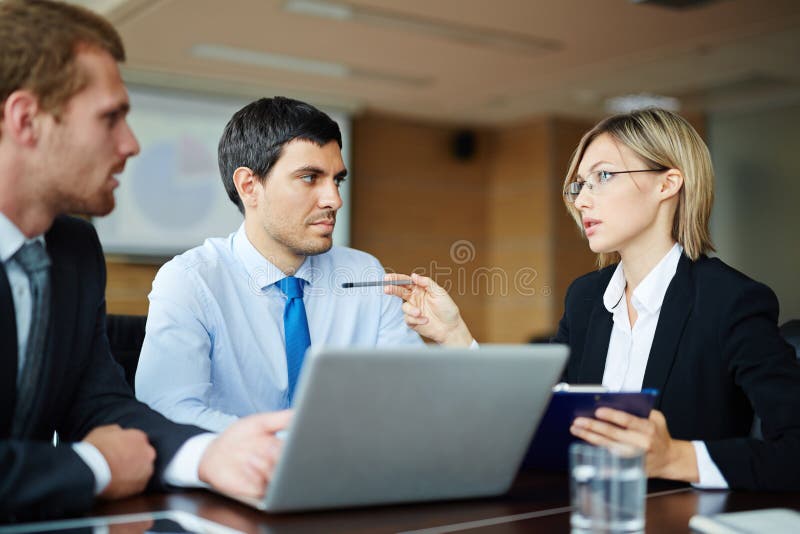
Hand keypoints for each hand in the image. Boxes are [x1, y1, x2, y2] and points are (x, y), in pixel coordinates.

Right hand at [82, 424, 155, 499]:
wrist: (91, 470)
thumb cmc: (95, 449)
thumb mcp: (104, 431)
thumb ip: (117, 431)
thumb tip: (118, 433)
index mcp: (140, 437)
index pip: (139, 441)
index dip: (128, 446)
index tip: (120, 452)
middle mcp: (148, 453)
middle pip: (144, 455)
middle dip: (134, 459)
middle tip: (119, 464)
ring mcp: (146, 470)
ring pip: (143, 470)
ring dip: (134, 472)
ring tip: (117, 476)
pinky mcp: (141, 486)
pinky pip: (137, 484)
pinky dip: (130, 484)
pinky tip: (117, 484)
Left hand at [199, 410, 291, 497]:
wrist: (215, 455)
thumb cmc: (237, 437)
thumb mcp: (259, 422)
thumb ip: (280, 419)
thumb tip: (299, 413)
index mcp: (283, 448)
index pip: (299, 449)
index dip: (294, 445)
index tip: (287, 439)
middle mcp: (278, 464)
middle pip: (291, 464)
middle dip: (278, 454)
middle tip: (267, 446)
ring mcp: (269, 478)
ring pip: (278, 475)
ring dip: (265, 464)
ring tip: (251, 455)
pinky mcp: (258, 491)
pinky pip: (264, 486)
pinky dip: (255, 474)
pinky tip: (246, 466)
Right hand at [383, 273, 472, 345]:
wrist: (450, 328)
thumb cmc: (447, 309)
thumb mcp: (439, 292)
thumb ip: (426, 282)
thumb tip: (413, 275)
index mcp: (421, 289)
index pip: (406, 282)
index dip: (397, 279)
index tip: (388, 277)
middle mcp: (415, 298)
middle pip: (400, 291)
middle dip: (392, 289)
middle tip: (387, 288)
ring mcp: (413, 310)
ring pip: (404, 307)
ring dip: (411, 310)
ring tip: (420, 313)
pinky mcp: (412, 321)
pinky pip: (408, 319)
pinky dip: (416, 320)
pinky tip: (425, 320)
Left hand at [570, 408, 698, 481]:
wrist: (669, 460)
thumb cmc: (659, 436)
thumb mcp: (657, 418)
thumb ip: (640, 411)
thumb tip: (615, 403)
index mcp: (649, 429)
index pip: (628, 421)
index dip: (612, 416)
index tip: (597, 411)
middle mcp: (642, 444)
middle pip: (614, 434)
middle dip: (593, 426)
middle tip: (578, 421)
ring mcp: (634, 458)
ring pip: (607, 446)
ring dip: (589, 437)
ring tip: (576, 429)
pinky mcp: (629, 468)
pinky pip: (609, 460)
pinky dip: (596, 454)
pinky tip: (583, 448)